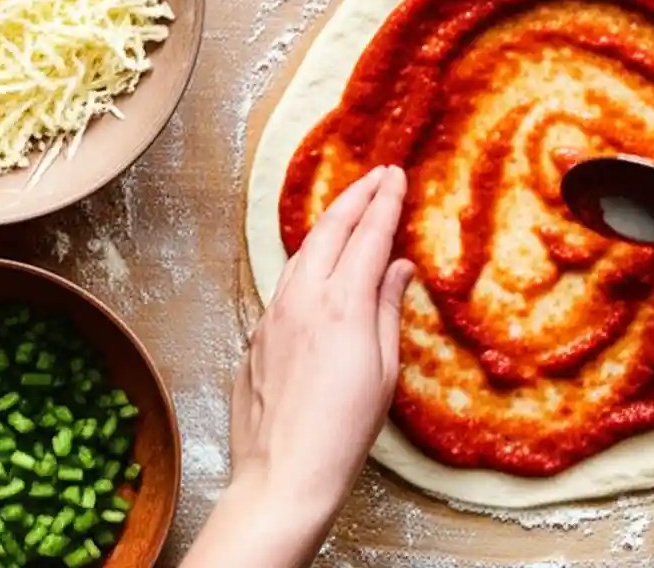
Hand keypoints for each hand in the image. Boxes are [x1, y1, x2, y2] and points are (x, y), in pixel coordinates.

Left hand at [183, 166, 412, 567]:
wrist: (283, 475)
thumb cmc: (344, 433)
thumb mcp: (382, 371)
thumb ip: (386, 310)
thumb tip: (396, 268)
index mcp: (342, 305)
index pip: (368, 236)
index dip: (385, 202)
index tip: (396, 177)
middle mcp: (302, 300)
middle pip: (329, 230)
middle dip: (355, 196)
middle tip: (377, 176)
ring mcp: (273, 316)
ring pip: (301, 253)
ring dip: (328, 225)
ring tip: (349, 210)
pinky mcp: (257, 338)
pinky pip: (285, 285)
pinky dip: (307, 263)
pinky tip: (318, 268)